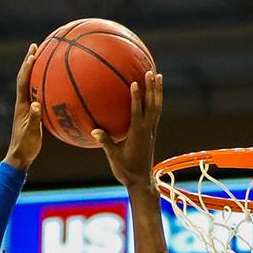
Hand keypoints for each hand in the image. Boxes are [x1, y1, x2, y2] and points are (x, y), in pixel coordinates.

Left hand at [5, 45, 44, 170]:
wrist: (19, 157)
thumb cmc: (25, 147)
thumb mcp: (31, 133)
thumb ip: (34, 119)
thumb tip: (37, 103)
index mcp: (21, 106)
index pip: (23, 82)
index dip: (27, 67)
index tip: (33, 53)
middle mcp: (22, 103)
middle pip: (25, 77)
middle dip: (29, 62)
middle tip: (35, 47)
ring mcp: (26, 108)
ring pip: (30, 84)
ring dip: (34, 70)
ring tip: (41, 57)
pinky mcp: (31, 113)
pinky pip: (37, 93)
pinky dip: (42, 84)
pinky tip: (51, 83)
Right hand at [94, 72, 163, 186]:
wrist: (141, 181)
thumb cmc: (126, 171)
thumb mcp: (113, 158)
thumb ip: (105, 143)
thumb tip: (94, 130)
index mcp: (137, 134)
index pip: (137, 112)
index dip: (136, 97)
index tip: (135, 82)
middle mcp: (147, 130)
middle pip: (152, 105)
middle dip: (152, 88)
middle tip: (152, 72)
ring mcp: (151, 131)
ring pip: (156, 107)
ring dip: (157, 91)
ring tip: (158, 75)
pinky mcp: (151, 133)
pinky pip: (156, 113)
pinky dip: (156, 101)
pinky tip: (154, 93)